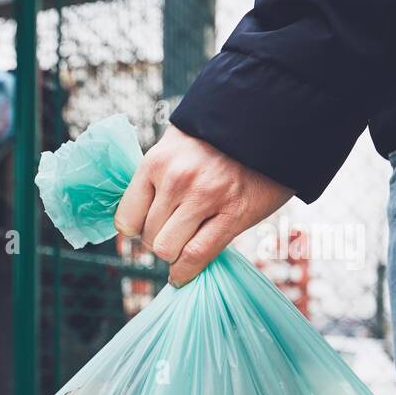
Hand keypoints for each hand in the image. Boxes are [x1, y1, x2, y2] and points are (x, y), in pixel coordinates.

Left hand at [114, 126, 293, 285]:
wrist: (269, 120)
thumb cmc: (217, 139)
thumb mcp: (175, 146)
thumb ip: (156, 179)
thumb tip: (137, 217)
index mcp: (156, 163)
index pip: (126, 219)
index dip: (135, 229)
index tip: (145, 229)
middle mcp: (176, 180)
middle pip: (148, 237)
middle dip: (158, 241)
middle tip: (174, 233)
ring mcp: (204, 198)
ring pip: (167, 250)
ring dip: (173, 254)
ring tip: (184, 244)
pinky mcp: (233, 214)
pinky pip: (196, 256)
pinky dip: (185, 271)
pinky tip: (182, 274)